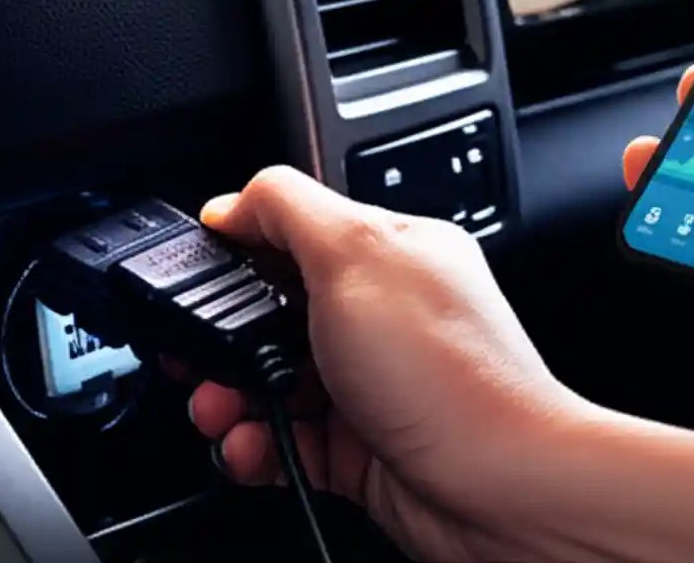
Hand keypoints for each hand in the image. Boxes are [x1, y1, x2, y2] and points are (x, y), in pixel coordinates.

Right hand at [186, 166, 592, 560]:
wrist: (498, 492)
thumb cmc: (450, 376)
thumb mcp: (356, 254)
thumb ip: (287, 210)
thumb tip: (231, 200)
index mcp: (390, 251)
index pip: (295, 230)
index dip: (239, 248)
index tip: (196, 274)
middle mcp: (380, 315)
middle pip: (270, 311)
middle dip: (220, 335)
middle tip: (195, 355)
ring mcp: (369, 383)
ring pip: (269, 379)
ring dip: (227, 395)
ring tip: (217, 410)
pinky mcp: (358, 445)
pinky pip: (282, 438)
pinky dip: (253, 444)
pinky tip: (248, 446)